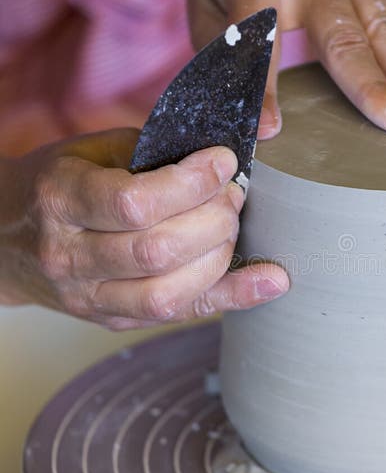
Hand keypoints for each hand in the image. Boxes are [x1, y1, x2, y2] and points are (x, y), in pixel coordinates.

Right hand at [0, 129, 288, 328]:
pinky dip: (233, 298)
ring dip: (220, 258)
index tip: (223, 161)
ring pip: (168, 295)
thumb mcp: (92, 152)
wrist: (5, 238)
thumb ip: (150, 155)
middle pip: (157, 252)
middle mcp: (69, 257)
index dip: (191, 183)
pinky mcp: (112, 320)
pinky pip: (181, 316)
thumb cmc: (62, 182)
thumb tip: (224, 162)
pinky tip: (272, 281)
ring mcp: (88, 298)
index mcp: (60, 200)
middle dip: (214, 219)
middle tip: (233, 194)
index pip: (133, 203)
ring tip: (233, 226)